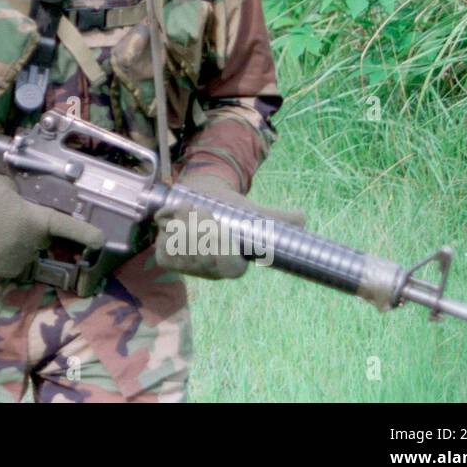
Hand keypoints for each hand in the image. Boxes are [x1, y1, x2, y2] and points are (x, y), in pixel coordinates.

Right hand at [0, 165, 104, 279]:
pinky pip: (8, 265)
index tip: (101, 240)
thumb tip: (27, 201)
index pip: (69, 228)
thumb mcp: (8, 187)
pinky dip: (2, 257)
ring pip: (25, 256)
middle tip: (13, 220)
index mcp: (36, 220)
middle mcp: (30, 245)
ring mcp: (13, 261)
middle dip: (34, 234)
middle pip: (42, 242)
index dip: (87, 234)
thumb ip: (24, 198)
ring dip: (18, 247)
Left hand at [155, 171, 305, 279]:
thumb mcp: (253, 213)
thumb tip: (302, 219)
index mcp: (233, 264)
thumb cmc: (228, 209)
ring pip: (182, 246)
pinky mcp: (167, 258)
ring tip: (188, 209)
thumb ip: (279, 218)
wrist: (199, 196)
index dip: (224, 248)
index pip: (231, 268)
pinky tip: (171, 219)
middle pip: (202, 253)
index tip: (221, 225)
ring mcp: (187, 266)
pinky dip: (166, 227)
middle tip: (201, 208)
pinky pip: (165, 246)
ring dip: (182, 221)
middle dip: (200, 226)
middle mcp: (210, 270)